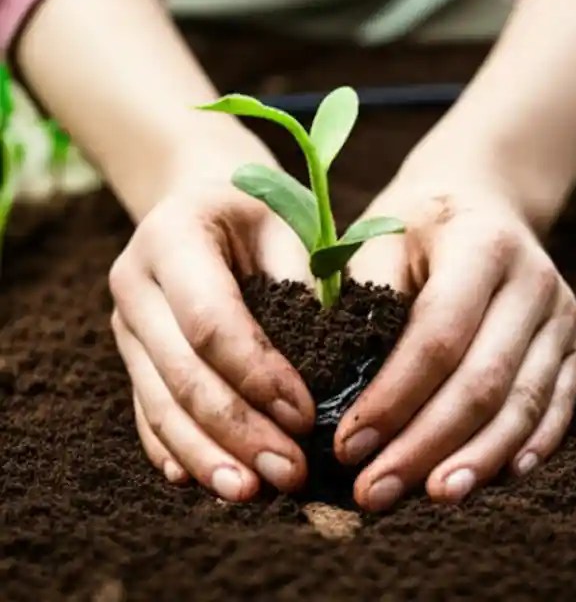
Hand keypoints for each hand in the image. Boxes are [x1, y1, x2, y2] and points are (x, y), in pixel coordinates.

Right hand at [111, 180, 314, 500]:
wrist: (205, 200)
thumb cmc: (266, 212)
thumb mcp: (293, 223)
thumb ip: (308, 282)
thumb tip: (333, 362)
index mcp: (172, 235)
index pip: (211, 320)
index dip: (258, 374)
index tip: (307, 416)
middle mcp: (134, 283)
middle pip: (182, 373)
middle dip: (238, 432)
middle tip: (291, 474)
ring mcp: (126, 326)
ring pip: (160, 403)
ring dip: (207, 455)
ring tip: (252, 493)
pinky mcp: (131, 358)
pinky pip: (148, 413)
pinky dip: (177, 450)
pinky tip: (205, 482)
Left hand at [334, 179, 575, 511]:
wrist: (482, 198)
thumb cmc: (417, 224)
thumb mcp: (376, 237)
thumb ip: (360, 304)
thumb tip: (334, 391)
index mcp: (483, 246)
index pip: (439, 337)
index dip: (394, 398)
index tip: (348, 445)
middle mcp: (533, 281)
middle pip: (484, 380)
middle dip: (427, 444)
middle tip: (375, 491)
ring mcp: (560, 315)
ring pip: (524, 402)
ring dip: (477, 458)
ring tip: (433, 495)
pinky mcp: (571, 344)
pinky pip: (557, 405)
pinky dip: (531, 446)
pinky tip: (500, 477)